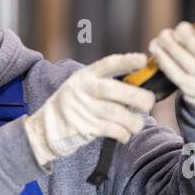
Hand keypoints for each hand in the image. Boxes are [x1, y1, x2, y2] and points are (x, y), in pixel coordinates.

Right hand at [22, 53, 156, 169]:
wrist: (45, 129)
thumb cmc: (72, 107)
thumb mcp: (81, 87)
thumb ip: (104, 84)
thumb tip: (138, 86)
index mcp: (85, 76)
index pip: (108, 64)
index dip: (127, 61)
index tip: (144, 60)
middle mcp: (84, 90)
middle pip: (116, 90)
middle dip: (138, 97)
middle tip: (149, 103)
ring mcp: (83, 109)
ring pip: (117, 113)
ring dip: (133, 121)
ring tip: (137, 124)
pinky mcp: (84, 127)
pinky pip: (112, 129)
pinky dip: (123, 133)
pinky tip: (124, 134)